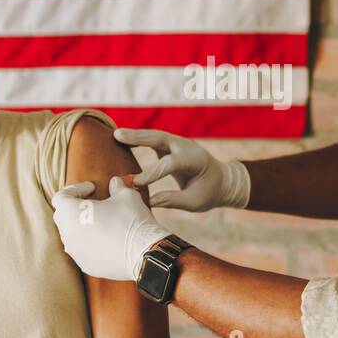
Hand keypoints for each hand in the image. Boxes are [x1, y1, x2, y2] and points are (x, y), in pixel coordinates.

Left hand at [51, 176, 169, 280]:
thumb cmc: (131, 220)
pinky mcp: (86, 265)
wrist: (144, 253)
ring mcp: (76, 253)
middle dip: (75, 208)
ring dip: (81, 226)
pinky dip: (90, 243)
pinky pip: (82, 251)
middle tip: (94, 203)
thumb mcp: (126, 196)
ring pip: (71, 236)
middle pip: (62, 217)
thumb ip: (116, 187)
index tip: (93, 188)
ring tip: (100, 222)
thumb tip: (115, 183)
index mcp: (70, 213)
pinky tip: (107, 240)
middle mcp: (67, 234)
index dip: (76, 189)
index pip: (61, 197)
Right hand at [113, 127, 250, 211]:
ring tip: (115, 134)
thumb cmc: (209, 192)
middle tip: (118, 135)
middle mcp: (186, 147)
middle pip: (161, 138)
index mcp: (195, 160)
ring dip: (136, 135)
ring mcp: (178, 143)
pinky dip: (138, 139)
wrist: (222, 180)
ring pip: (155, 136)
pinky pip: (153, 140)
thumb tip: (147, 202)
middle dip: (140, 137)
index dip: (153, 172)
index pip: (171, 164)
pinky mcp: (170, 146)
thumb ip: (172, 200)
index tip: (136, 181)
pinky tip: (121, 140)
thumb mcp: (195, 202)